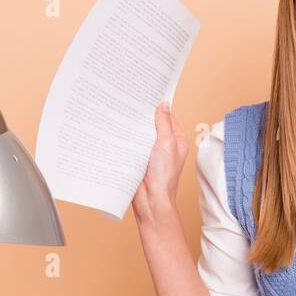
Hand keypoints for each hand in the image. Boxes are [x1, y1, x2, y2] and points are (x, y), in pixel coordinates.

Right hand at [133, 101, 189, 224]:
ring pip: (142, 133)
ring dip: (134, 127)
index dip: (158, 107)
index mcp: (177, 141)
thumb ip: (164, 123)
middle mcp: (165, 146)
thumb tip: (163, 105)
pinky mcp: (139, 159)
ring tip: (122, 113)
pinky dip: (127, 138)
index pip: (168, 117)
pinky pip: (133, 144)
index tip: (147, 95)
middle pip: (153, 125)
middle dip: (144, 116)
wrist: (151, 200)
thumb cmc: (164, 176)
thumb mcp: (167, 143)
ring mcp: (152, 153)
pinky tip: (118, 129)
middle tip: (131, 101)